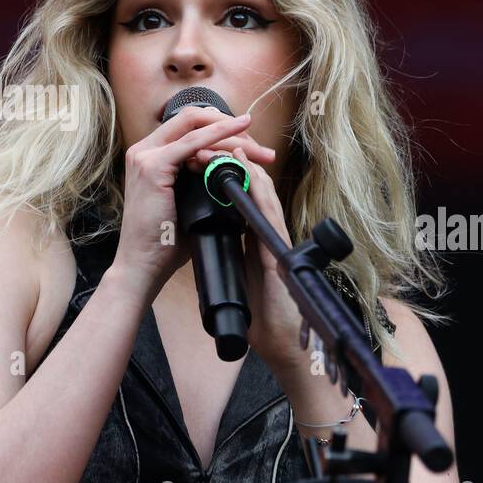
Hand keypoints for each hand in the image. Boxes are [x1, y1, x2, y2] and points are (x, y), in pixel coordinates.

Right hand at [114, 107, 259, 300]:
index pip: (190, 126)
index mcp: (151, 155)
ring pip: (196, 125)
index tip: (252, 148)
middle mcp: (145, 149)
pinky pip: (192, 142)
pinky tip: (240, 135)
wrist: (144, 264)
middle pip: (194, 119)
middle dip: (232, 128)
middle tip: (262, 150)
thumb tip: (235, 173)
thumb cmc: (168, 240)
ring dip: (233, 134)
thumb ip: (203, 181)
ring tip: (261, 151)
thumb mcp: (189, 202)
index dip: (223, 129)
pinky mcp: (152, 166)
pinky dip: (218, 135)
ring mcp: (146, 155)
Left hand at [189, 132, 301, 372]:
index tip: (202, 156)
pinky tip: (245, 169)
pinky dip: (256, 186)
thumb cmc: (263, 314)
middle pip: (253, 183)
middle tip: (212, 141)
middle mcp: (269, 230)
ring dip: (243, 164)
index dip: (224, 170)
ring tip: (225, 143)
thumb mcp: (238, 275)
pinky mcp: (279, 247)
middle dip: (232, 159)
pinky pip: (268, 209)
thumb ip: (230, 255)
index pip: (241, 194)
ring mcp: (276, 236)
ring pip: (263, 188)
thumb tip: (208, 244)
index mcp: (257, 236)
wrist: (281, 341)